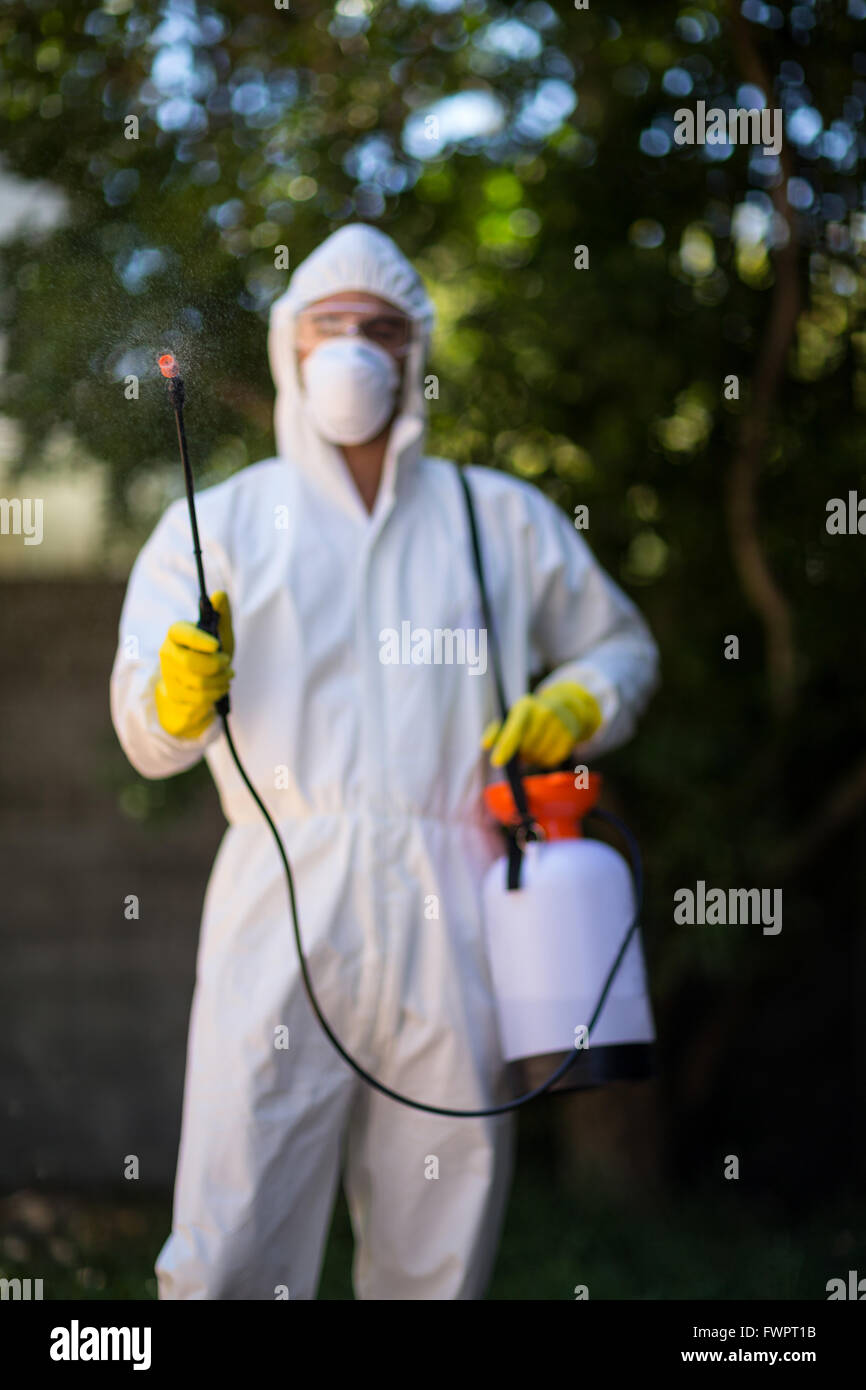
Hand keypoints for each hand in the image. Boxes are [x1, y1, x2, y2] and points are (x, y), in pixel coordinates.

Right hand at [154, 591, 234, 739]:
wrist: (198, 682)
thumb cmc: (210, 653)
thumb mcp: (220, 633)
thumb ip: (222, 614)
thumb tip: (219, 594)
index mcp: (176, 633)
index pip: (180, 633)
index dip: (197, 639)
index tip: (216, 645)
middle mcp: (167, 654)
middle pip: (189, 663)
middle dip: (216, 665)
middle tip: (227, 662)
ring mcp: (168, 676)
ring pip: (197, 683)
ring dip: (220, 680)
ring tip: (228, 675)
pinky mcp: (173, 696)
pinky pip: (199, 699)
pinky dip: (216, 693)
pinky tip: (221, 687)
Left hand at [481, 680, 601, 768]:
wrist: (564, 706)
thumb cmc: (530, 716)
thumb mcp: (513, 716)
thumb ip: (497, 730)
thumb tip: (485, 744)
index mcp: (526, 705)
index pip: (514, 729)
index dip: (505, 747)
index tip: (496, 762)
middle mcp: (545, 712)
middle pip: (525, 747)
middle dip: (521, 752)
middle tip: (522, 746)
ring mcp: (560, 724)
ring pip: (538, 756)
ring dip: (532, 757)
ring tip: (535, 745)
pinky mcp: (570, 738)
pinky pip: (551, 760)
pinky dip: (544, 759)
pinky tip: (546, 747)